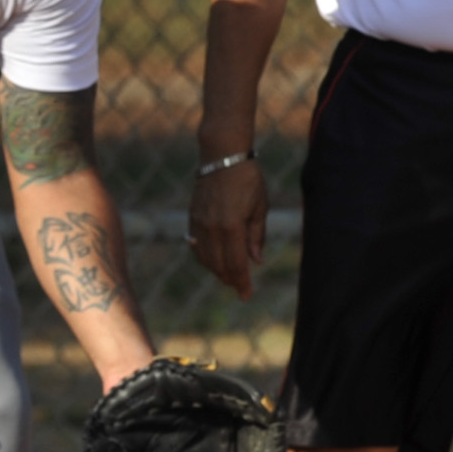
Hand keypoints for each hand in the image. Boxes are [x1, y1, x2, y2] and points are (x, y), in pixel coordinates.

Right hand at [188, 157, 270, 298]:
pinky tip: (212, 261)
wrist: (222, 155)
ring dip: (217, 270)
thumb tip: (256, 261)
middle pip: (219, 265)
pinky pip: (196, 245)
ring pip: (205, 258)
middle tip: (240, 289)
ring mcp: (199, 223)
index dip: (241, 282)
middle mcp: (212, 228)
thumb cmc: (248, 179)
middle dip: (230, 279)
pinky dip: (204, 257)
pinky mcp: (192, 217)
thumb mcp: (260, 207)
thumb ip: (256, 236)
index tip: (246, 296)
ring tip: (229, 278)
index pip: (236, 264)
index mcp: (232, 227)